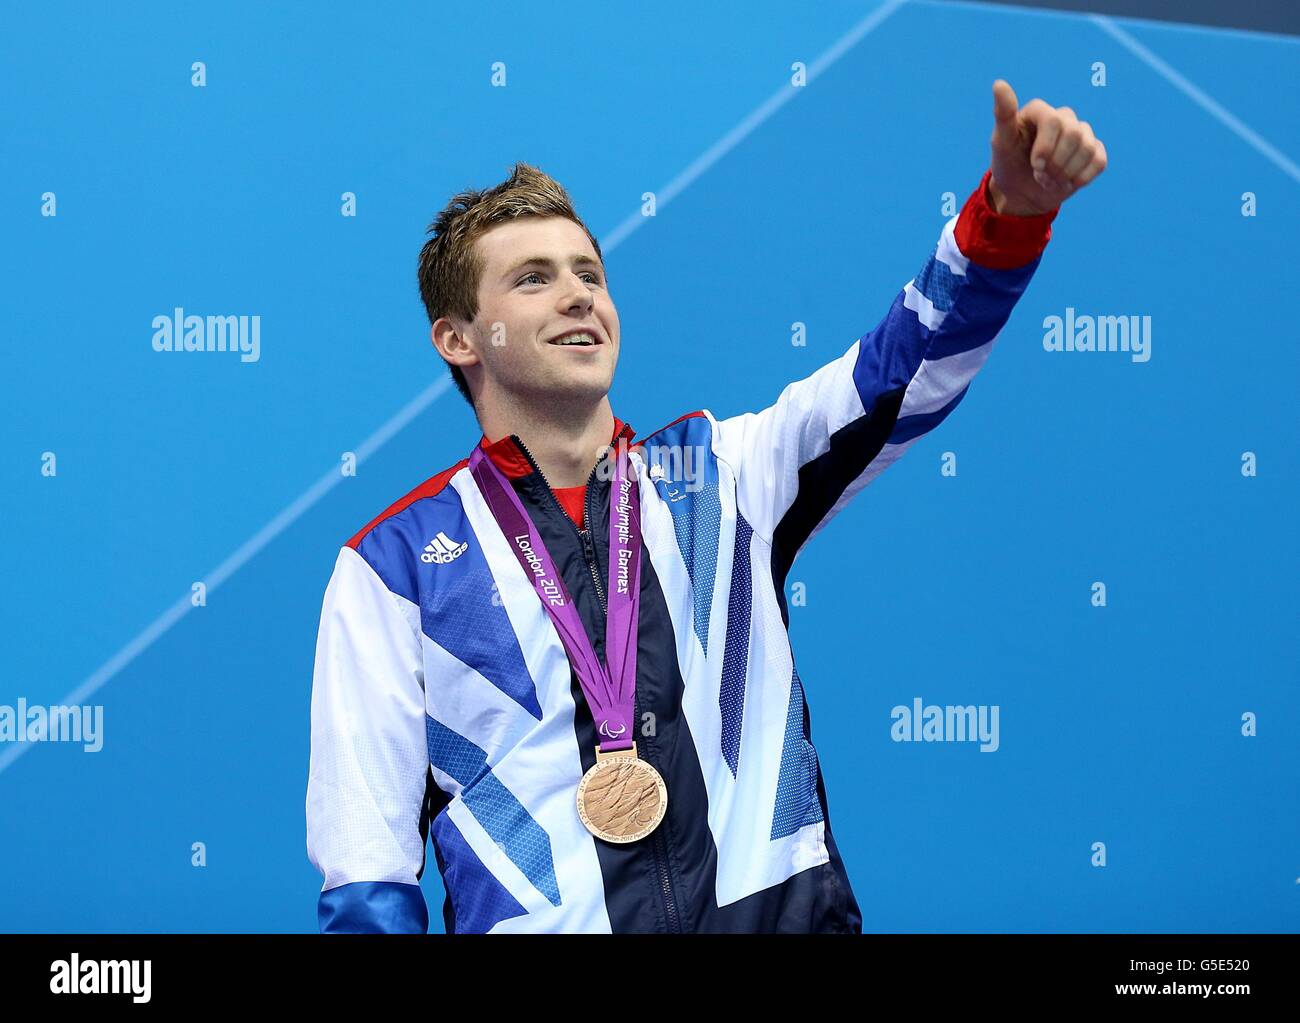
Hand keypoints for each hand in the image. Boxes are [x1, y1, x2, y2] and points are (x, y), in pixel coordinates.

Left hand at [987, 79, 1106, 215]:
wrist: (1021, 193)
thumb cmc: (1009, 165)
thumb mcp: (1001, 143)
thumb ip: (1003, 115)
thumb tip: (999, 83)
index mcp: (1039, 111)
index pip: (1054, 121)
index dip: (1046, 148)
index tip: (1035, 165)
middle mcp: (1062, 117)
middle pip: (1074, 135)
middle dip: (1056, 163)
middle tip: (1040, 176)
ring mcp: (1080, 133)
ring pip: (1088, 148)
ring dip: (1066, 173)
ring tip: (1049, 181)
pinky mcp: (1093, 151)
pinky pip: (1099, 161)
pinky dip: (1081, 178)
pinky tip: (1066, 183)